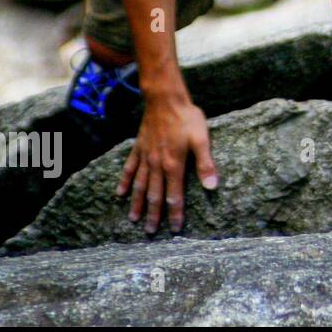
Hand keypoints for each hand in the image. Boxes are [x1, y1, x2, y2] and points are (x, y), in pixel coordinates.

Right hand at [117, 81, 217, 233]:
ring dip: (137, 203)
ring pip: (139, 185)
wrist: (165, 99)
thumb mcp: (202, 139)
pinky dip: (124, 182)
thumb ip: (206, 164)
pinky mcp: (138, 148)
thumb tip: (212, 186)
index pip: (174, 195)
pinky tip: (119, 193)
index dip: (175, 213)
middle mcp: (156, 165)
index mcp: (173, 165)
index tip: (174, 229)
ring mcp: (145, 157)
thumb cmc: (186, 118)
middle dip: (153, 214)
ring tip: (133, 219)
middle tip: (150, 232)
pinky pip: (129, 169)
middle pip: (154, 195)